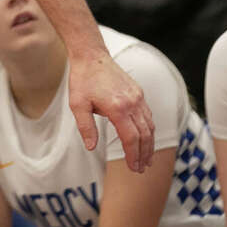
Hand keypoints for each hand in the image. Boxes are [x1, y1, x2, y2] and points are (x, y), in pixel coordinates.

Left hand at [69, 52, 153, 172]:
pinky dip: (149, 130)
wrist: (92, 57)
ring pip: (150, 125)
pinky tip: (145, 139)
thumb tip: (91, 147)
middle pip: (144, 135)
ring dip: (149, 144)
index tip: (133, 168)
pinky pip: (148, 115)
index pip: (131, 138)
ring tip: (147, 159)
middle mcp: (132, 103)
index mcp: (117, 108)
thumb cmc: (82, 81)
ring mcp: (137, 97)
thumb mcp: (77, 105)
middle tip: (141, 169)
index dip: (133, 156)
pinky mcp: (138, 93)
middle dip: (144, 154)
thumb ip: (86, 127)